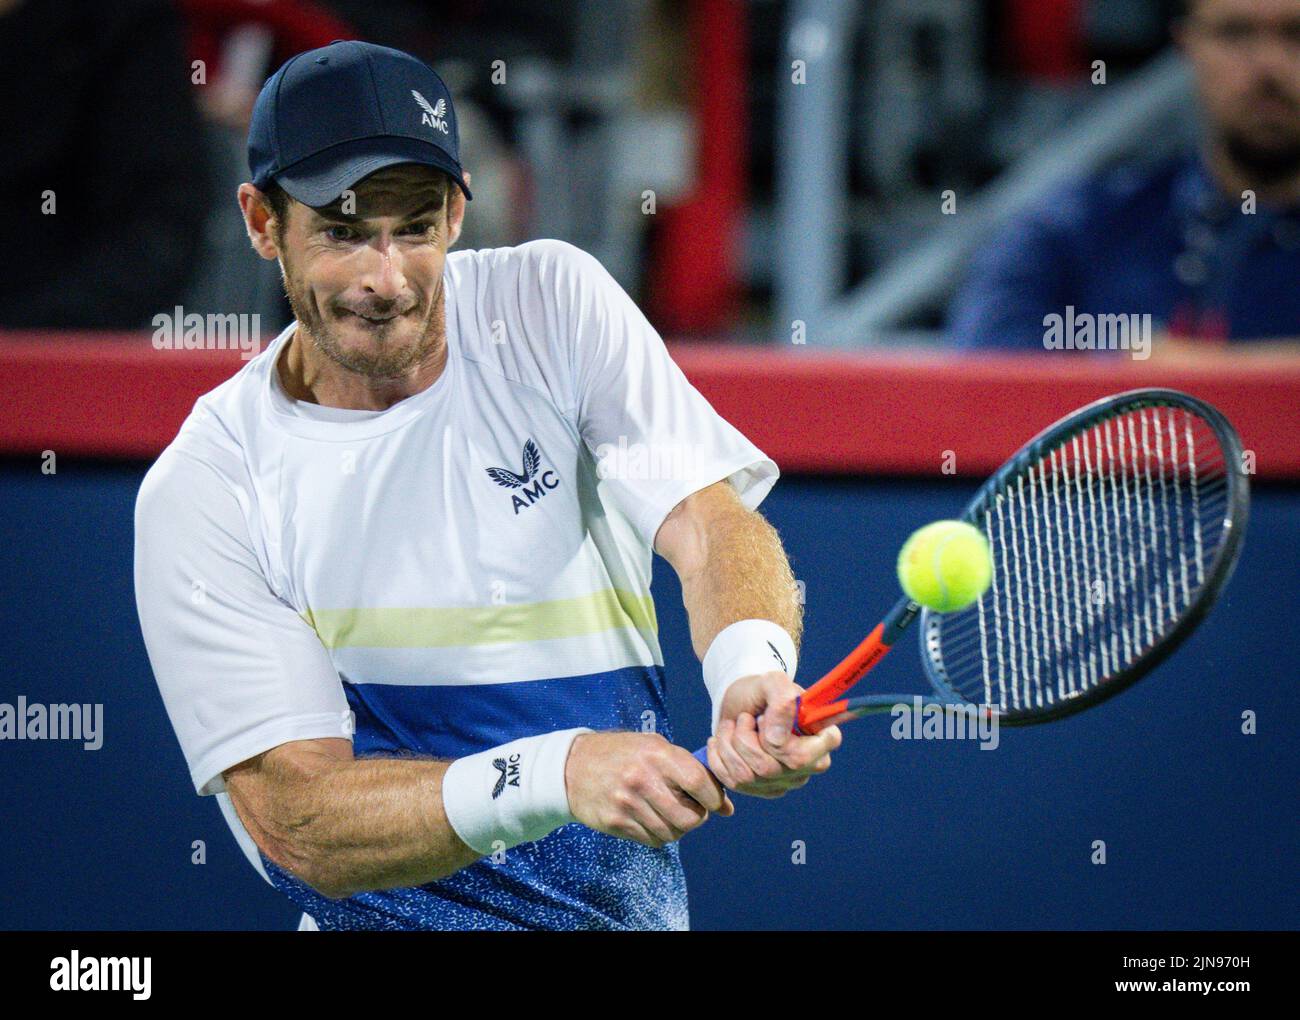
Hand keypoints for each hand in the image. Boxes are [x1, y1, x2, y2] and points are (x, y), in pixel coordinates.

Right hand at [565, 731, 732, 847]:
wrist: (573, 766)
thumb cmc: (623, 754)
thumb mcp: (655, 747)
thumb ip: (691, 771)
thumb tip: (727, 808)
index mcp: (657, 754)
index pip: (700, 783)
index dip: (714, 797)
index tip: (713, 801)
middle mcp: (643, 778)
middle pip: (690, 817)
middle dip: (697, 818)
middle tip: (691, 810)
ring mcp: (628, 803)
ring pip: (672, 833)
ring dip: (677, 828)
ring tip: (669, 814)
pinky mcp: (616, 822)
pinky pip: (653, 840)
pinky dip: (659, 835)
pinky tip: (651, 819)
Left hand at [706, 671, 840, 797]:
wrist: (741, 701)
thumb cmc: (762, 692)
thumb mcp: (773, 682)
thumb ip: (783, 701)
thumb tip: (777, 740)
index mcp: (823, 740)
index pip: (801, 757)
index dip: (774, 740)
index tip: (762, 718)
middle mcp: (809, 766)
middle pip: (768, 769)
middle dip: (744, 739)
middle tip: (744, 718)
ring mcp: (785, 781)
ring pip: (746, 777)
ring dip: (728, 745)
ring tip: (731, 726)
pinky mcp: (761, 789)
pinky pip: (732, 782)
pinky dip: (718, 757)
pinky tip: (721, 741)